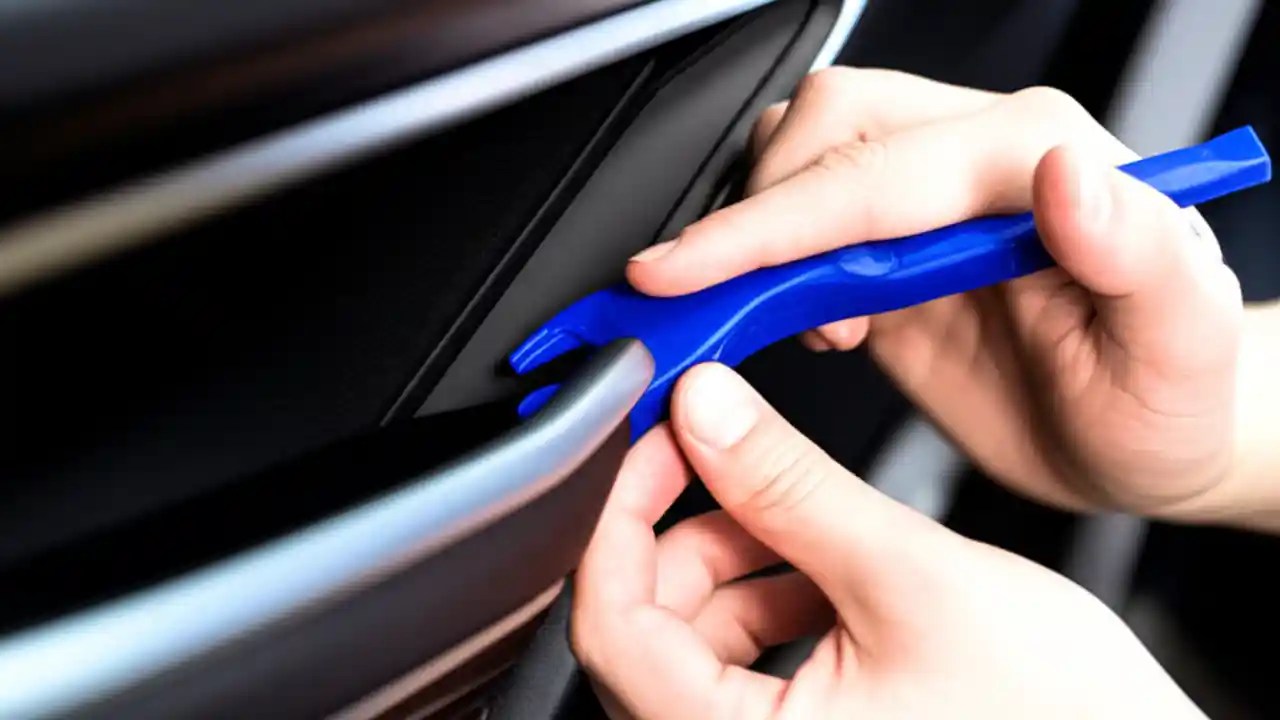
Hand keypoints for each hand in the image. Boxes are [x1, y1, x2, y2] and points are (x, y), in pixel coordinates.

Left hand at [572, 364, 1201, 718]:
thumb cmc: (1058, 717)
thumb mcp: (909, 576)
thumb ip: (790, 486)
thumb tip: (707, 410)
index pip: (609, 626)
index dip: (617, 517)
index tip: (655, 442)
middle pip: (644, 625)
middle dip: (687, 529)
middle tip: (732, 454)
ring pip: (690, 636)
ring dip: (734, 559)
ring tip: (807, 520)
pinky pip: (738, 661)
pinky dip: (768, 597)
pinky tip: (826, 568)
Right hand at [626, 69, 1243, 518]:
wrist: (1149, 441)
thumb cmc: (1171, 398)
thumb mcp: (1179, 341)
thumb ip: (1135, 248)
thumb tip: (1064, 173)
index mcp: (1034, 159)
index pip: (873, 175)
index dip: (766, 223)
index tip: (682, 269)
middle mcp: (974, 162)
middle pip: (821, 131)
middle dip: (754, 218)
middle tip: (738, 311)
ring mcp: (926, 205)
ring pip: (801, 159)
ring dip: (760, 237)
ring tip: (803, 327)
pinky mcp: (893, 254)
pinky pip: (802, 227)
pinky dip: (767, 268)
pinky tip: (814, 328)